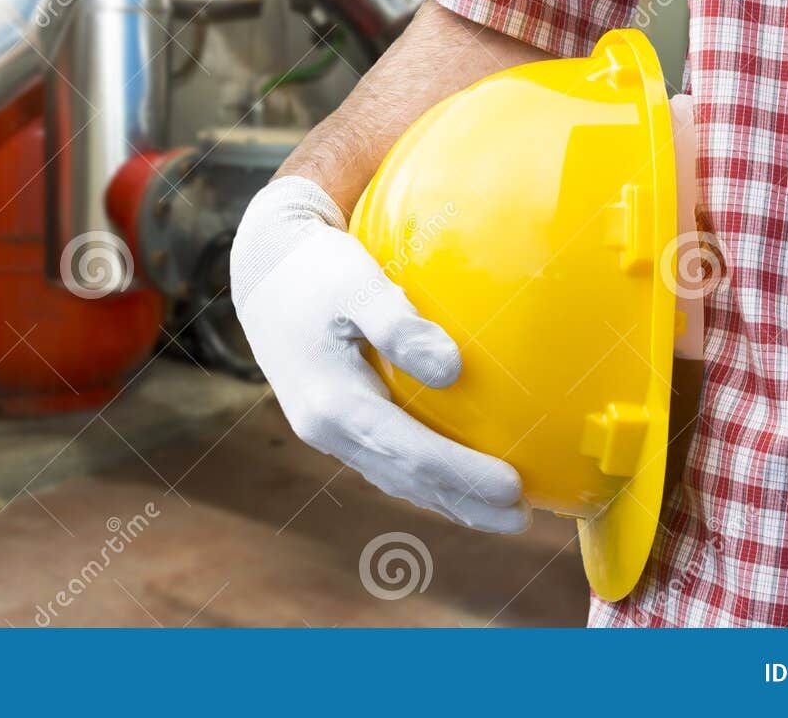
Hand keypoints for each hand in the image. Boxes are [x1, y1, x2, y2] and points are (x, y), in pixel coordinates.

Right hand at [230, 176, 530, 531]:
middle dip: (464, 503)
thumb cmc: (317, 269)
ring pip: (393, 476)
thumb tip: (452, 368)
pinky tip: (455, 476)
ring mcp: (326, 431)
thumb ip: (398, 325)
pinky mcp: (333, 422)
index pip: (411, 452)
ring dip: (446, 498)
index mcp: (334, 403)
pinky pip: (384, 459)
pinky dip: (423, 476)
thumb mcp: (356, 283)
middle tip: (521, 519)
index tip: (514, 488)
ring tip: (499, 512)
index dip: (464, 475)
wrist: (266, 271)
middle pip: (405, 478)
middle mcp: (326, 429)